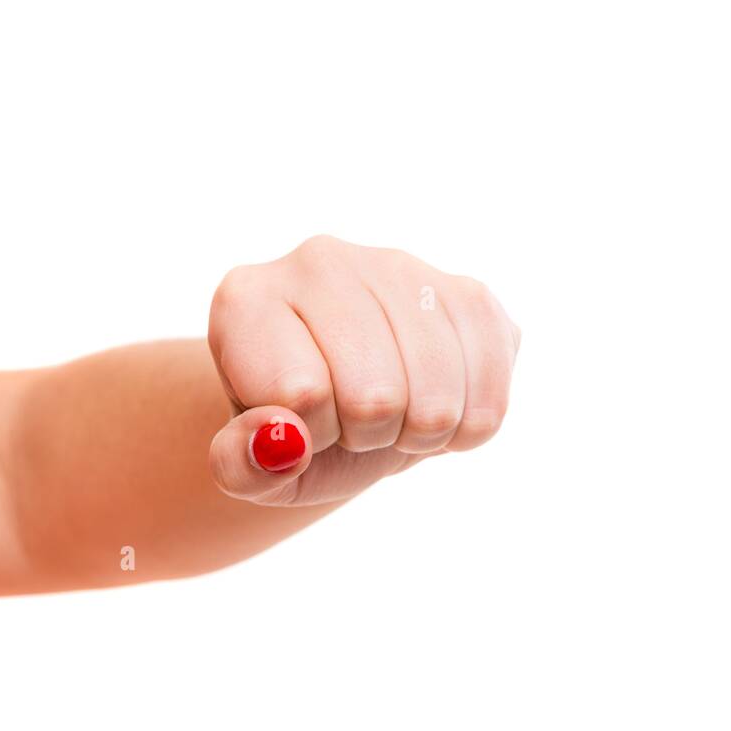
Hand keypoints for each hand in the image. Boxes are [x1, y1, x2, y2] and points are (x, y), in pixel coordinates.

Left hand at [207, 236, 520, 505]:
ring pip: (437, 401)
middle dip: (368, 435)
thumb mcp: (252, 468)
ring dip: (419, 433)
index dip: (308, 436)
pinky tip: (440, 402)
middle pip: (375, 397)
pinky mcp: (470, 295)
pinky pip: (490, 394)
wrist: (351, 404)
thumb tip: (283, 440)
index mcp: (247, 299)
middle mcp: (321, 261)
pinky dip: (468, 426)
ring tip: (396, 413)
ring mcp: (402, 268)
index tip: (302, 422)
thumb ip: (240, 466)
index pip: (300, 394)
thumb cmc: (296, 433)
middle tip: (353, 420)